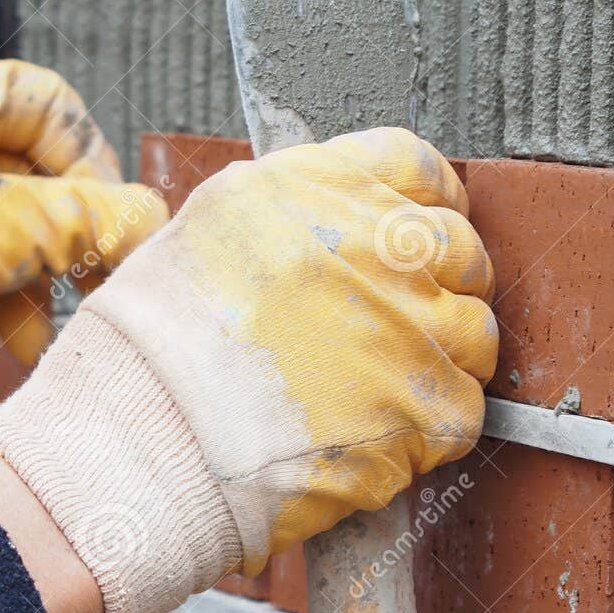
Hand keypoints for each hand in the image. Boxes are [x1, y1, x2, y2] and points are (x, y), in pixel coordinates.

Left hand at [0, 52, 166, 387]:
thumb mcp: (9, 236)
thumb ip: (92, 221)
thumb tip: (152, 221)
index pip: (49, 104)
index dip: (92, 167)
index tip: (106, 226)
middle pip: (23, 175)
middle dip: (52, 249)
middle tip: (83, 290)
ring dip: (17, 287)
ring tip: (23, 340)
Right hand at [0, 126, 497, 612]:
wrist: (139, 448)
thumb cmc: (146, 355)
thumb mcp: (198, 235)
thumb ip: (282, 217)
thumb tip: (332, 224)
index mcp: (312, 188)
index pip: (413, 164)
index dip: (428, 201)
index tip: (422, 232)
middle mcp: (371, 244)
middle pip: (459, 247)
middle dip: (440, 284)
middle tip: (400, 325)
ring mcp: (407, 325)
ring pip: (474, 332)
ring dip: (442, 359)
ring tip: (381, 390)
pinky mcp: (422, 408)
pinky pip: (464, 410)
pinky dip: (431, 430)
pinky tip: (375, 437)